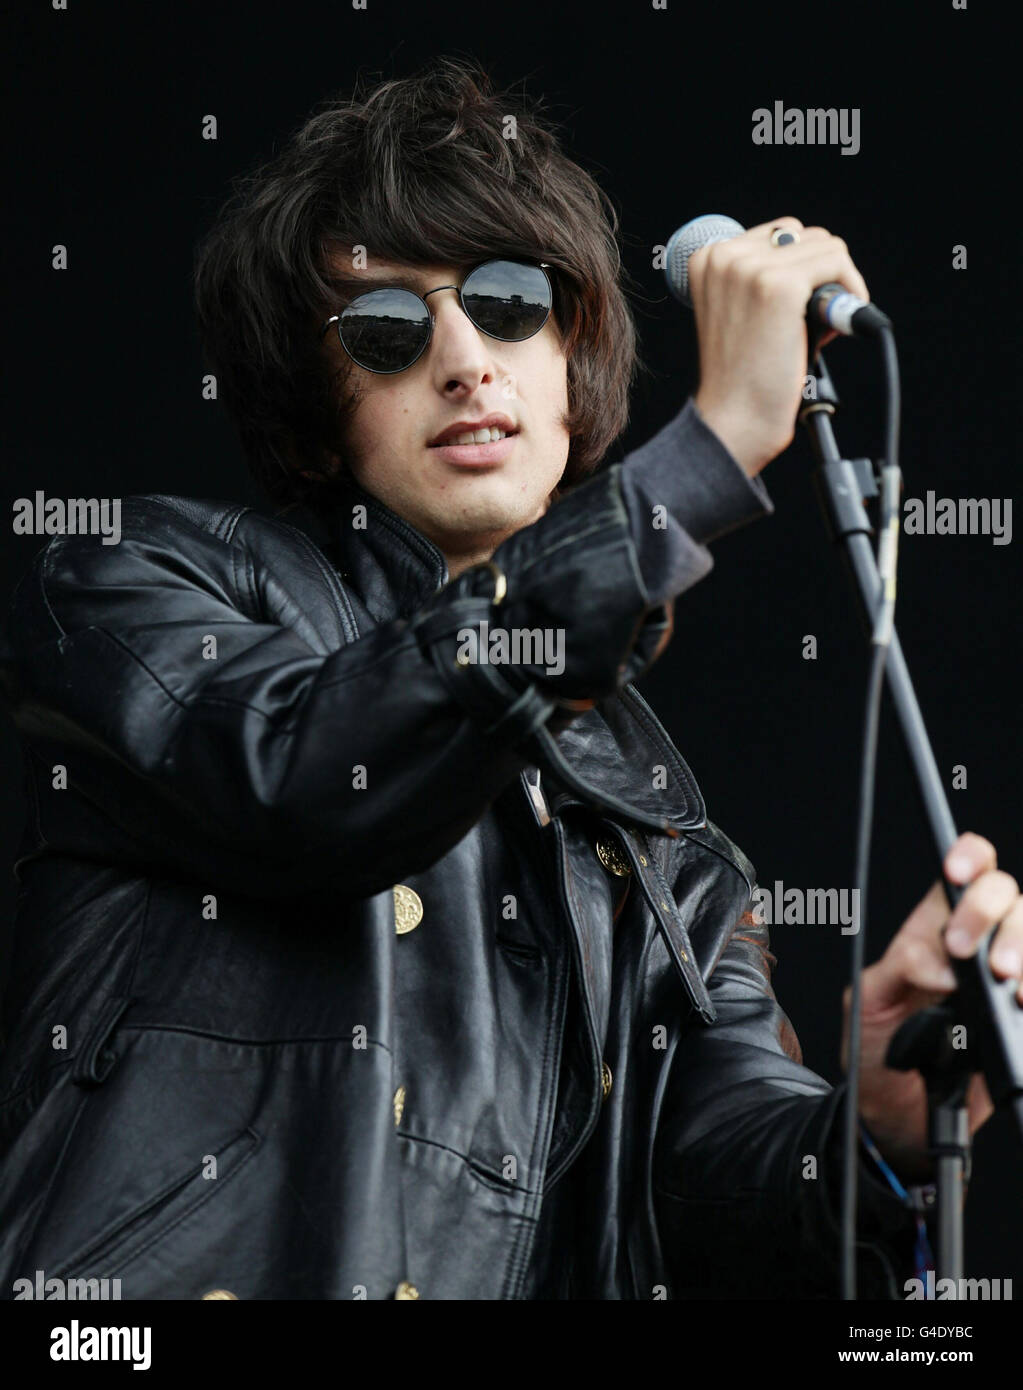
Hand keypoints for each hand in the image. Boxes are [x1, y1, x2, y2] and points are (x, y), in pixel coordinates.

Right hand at [688, 216, 869, 478]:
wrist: (733, 419)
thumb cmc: (741, 378)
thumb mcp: (739, 313)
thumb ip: (764, 280)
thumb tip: (821, 263)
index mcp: (708, 259)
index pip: (778, 235)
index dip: (799, 271)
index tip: (799, 310)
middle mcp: (724, 256)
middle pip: (803, 235)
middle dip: (818, 275)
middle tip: (812, 320)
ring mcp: (751, 268)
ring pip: (826, 246)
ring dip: (836, 285)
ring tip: (821, 326)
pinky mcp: (780, 285)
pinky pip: (837, 263)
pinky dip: (850, 291)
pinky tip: (834, 326)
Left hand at [841, 832, 1022, 1180]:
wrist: (895, 1121)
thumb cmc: (875, 1057)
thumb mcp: (866, 1002)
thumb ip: (898, 967)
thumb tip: (940, 961)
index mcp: (931, 933)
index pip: (961, 875)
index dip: (967, 858)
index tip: (955, 870)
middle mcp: (975, 950)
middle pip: (1006, 897)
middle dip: (988, 912)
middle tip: (965, 951)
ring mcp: (1004, 984)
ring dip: (1020, 948)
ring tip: (1002, 978)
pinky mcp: (1019, 1019)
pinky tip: (1020, 1003)